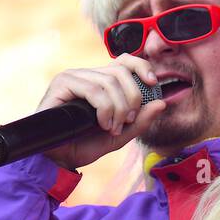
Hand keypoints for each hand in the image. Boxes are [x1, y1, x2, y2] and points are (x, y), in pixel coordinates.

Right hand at [35, 53, 165, 169]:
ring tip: (112, 129)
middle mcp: (87, 75)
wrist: (58, 159)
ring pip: (109, 82)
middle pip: (121, 70)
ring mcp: (73, 76)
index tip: (153, 83)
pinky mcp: (62, 83)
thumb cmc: (83, 145)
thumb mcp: (119, 136)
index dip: (142, 67)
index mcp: (100, 82)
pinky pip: (93, 90)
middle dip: (131, 97)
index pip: (124, 61)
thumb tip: (161, 103)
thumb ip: (139, 122)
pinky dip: (104, 108)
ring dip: (117, 109)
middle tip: (126, 121)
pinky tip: (102, 124)